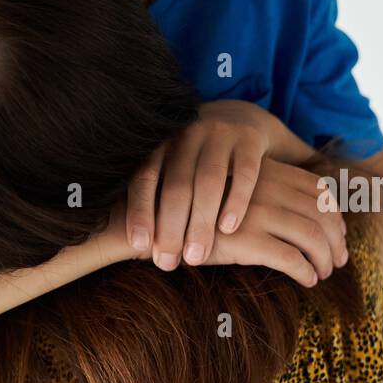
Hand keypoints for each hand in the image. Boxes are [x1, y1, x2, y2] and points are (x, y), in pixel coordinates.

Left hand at [125, 100, 302, 268]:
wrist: (241, 119)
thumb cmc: (198, 161)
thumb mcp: (174, 167)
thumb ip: (158, 196)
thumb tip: (134, 248)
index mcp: (162, 145)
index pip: (144, 178)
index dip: (140, 212)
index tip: (140, 246)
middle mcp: (187, 136)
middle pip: (176, 185)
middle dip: (170, 228)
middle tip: (168, 263)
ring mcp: (219, 134)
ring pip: (208, 180)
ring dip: (200, 221)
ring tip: (196, 256)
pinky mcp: (249, 139)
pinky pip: (244, 172)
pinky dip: (236, 201)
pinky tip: (229, 228)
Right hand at [200, 158, 347, 285]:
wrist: (160, 221)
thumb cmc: (198, 209)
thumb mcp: (235, 190)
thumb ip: (265, 192)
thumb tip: (304, 215)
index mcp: (265, 170)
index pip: (316, 187)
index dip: (333, 212)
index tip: (338, 233)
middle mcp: (266, 187)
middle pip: (321, 212)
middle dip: (336, 239)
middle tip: (338, 260)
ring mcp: (257, 212)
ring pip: (312, 236)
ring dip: (325, 258)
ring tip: (322, 273)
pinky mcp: (247, 240)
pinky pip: (292, 259)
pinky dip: (306, 271)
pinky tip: (307, 280)